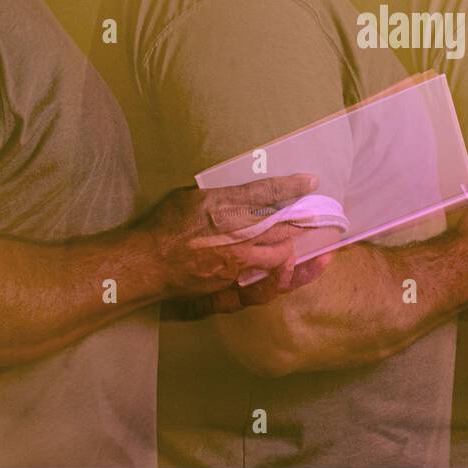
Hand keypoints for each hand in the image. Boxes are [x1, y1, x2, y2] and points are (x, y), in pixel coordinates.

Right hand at [136, 173, 320, 299]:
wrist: (146, 264)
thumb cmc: (164, 226)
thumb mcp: (192, 197)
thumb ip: (221, 195)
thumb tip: (241, 193)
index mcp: (227, 209)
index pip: (268, 193)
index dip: (292, 187)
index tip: (311, 181)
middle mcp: (237, 236)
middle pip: (282, 226)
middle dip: (304, 220)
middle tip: (321, 217)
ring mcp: (237, 264)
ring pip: (279, 256)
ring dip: (296, 248)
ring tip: (313, 245)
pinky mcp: (232, 286)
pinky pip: (265, 286)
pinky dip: (283, 279)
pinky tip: (292, 272)